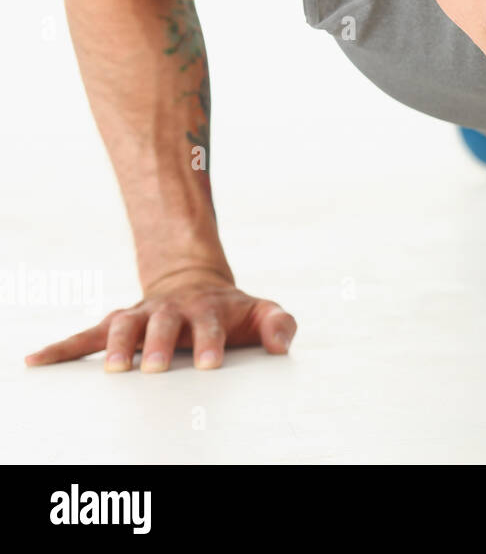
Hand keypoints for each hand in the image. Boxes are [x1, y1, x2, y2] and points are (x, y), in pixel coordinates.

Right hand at [24, 267, 296, 371]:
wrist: (196, 284)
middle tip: (155, 368)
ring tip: (112, 368)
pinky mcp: (118, 323)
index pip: (211, 326)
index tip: (210, 364)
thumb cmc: (232, 310)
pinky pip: (86, 334)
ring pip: (124, 325)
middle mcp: (171, 310)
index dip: (211, 343)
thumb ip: (279, 324)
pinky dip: (62, 346)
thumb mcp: (262, 311)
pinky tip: (36, 359)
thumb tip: (281, 345)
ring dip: (116, 344)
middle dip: (158, 344)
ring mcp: (142, 315)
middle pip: (163, 323)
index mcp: (208, 309)